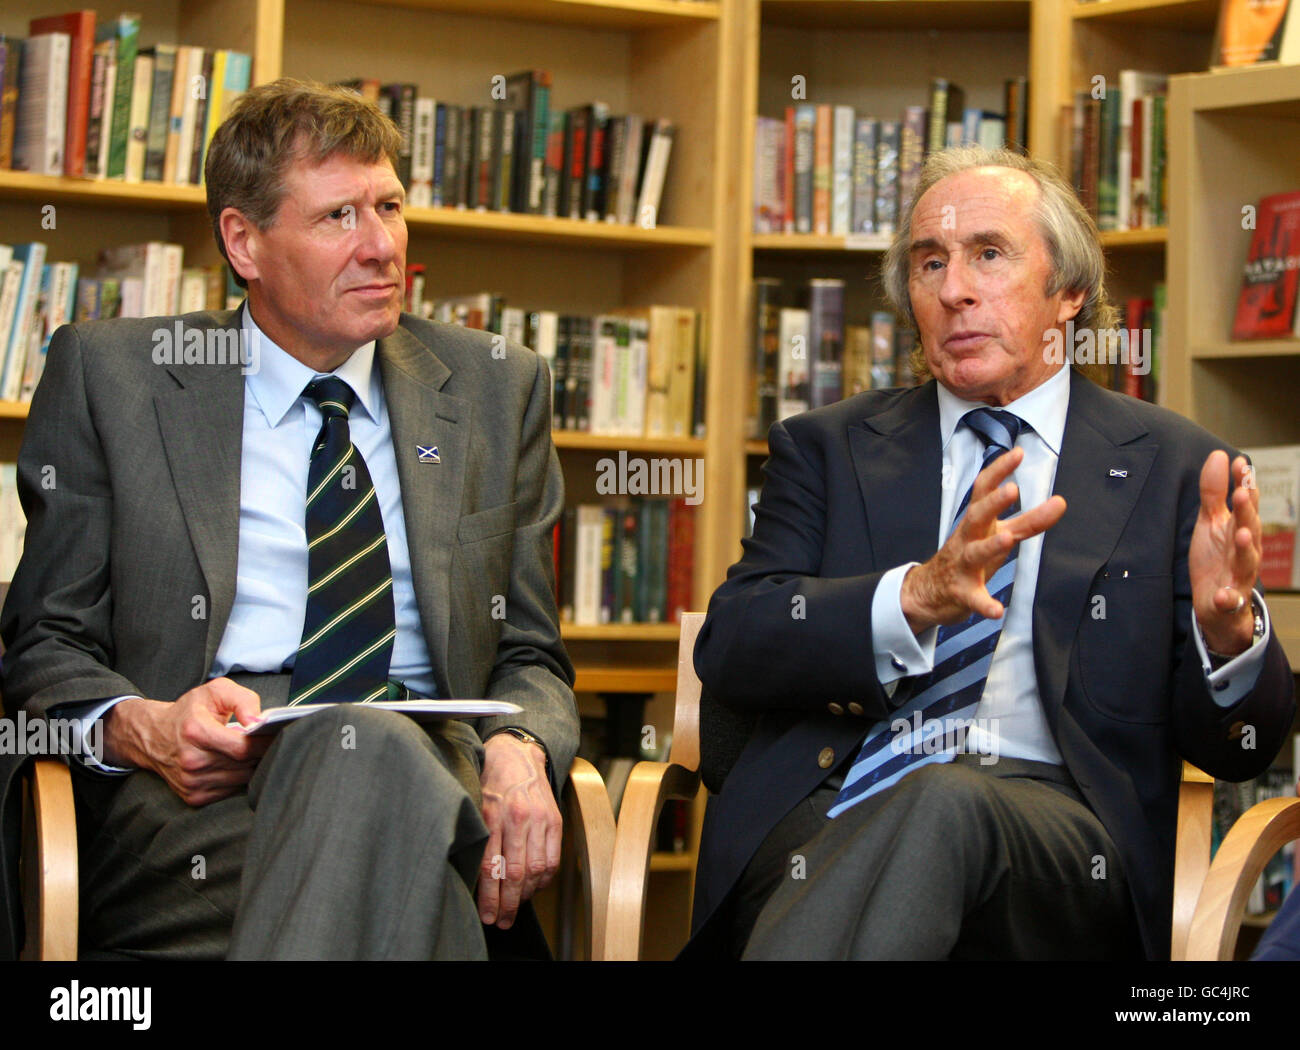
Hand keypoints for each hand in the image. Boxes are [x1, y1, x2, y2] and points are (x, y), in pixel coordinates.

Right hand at [102, 677, 269, 805]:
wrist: (154, 736)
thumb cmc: (189, 712)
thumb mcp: (216, 691)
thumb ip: (243, 700)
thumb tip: (259, 721)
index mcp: (196, 732)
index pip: (243, 748)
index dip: (264, 742)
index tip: (275, 734)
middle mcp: (191, 761)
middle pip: (245, 765)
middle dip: (261, 753)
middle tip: (265, 741)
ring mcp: (191, 782)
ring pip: (242, 780)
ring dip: (251, 767)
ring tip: (249, 751)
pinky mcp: (194, 797)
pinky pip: (231, 791)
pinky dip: (239, 779)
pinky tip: (235, 764)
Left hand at [476, 732, 560, 928]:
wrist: (517, 753)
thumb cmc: (490, 780)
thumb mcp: (474, 804)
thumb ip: (477, 837)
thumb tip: (473, 878)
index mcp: (493, 814)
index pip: (492, 866)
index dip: (490, 897)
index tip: (488, 916)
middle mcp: (518, 817)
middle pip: (516, 873)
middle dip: (509, 904)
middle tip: (502, 921)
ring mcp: (539, 819)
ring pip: (536, 870)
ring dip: (527, 895)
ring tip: (517, 906)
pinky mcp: (555, 819)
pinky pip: (553, 859)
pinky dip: (544, 879)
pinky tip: (534, 887)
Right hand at [901, 446, 1066, 634]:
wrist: (931, 590)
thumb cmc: (969, 555)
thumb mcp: (997, 534)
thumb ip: (1029, 520)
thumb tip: (1060, 502)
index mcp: (976, 521)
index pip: (984, 490)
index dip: (999, 470)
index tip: (1018, 452)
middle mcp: (967, 538)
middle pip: (977, 516)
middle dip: (993, 503)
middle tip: (1012, 490)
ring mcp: (963, 565)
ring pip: (975, 553)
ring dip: (990, 546)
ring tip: (1007, 539)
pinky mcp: (963, 592)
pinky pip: (974, 598)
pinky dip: (985, 605)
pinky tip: (997, 611)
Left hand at [1190, 451, 1259, 655]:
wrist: (1217, 603)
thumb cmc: (1217, 556)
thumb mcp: (1211, 521)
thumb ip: (1214, 492)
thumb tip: (1220, 455)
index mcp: (1240, 529)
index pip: (1245, 505)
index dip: (1244, 485)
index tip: (1240, 465)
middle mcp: (1245, 550)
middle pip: (1249, 528)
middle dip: (1246, 512)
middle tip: (1240, 493)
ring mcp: (1239, 575)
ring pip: (1246, 561)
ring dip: (1245, 547)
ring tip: (1242, 534)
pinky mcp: (1228, 599)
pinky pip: (1229, 599)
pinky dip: (1227, 597)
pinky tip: (1222, 595)